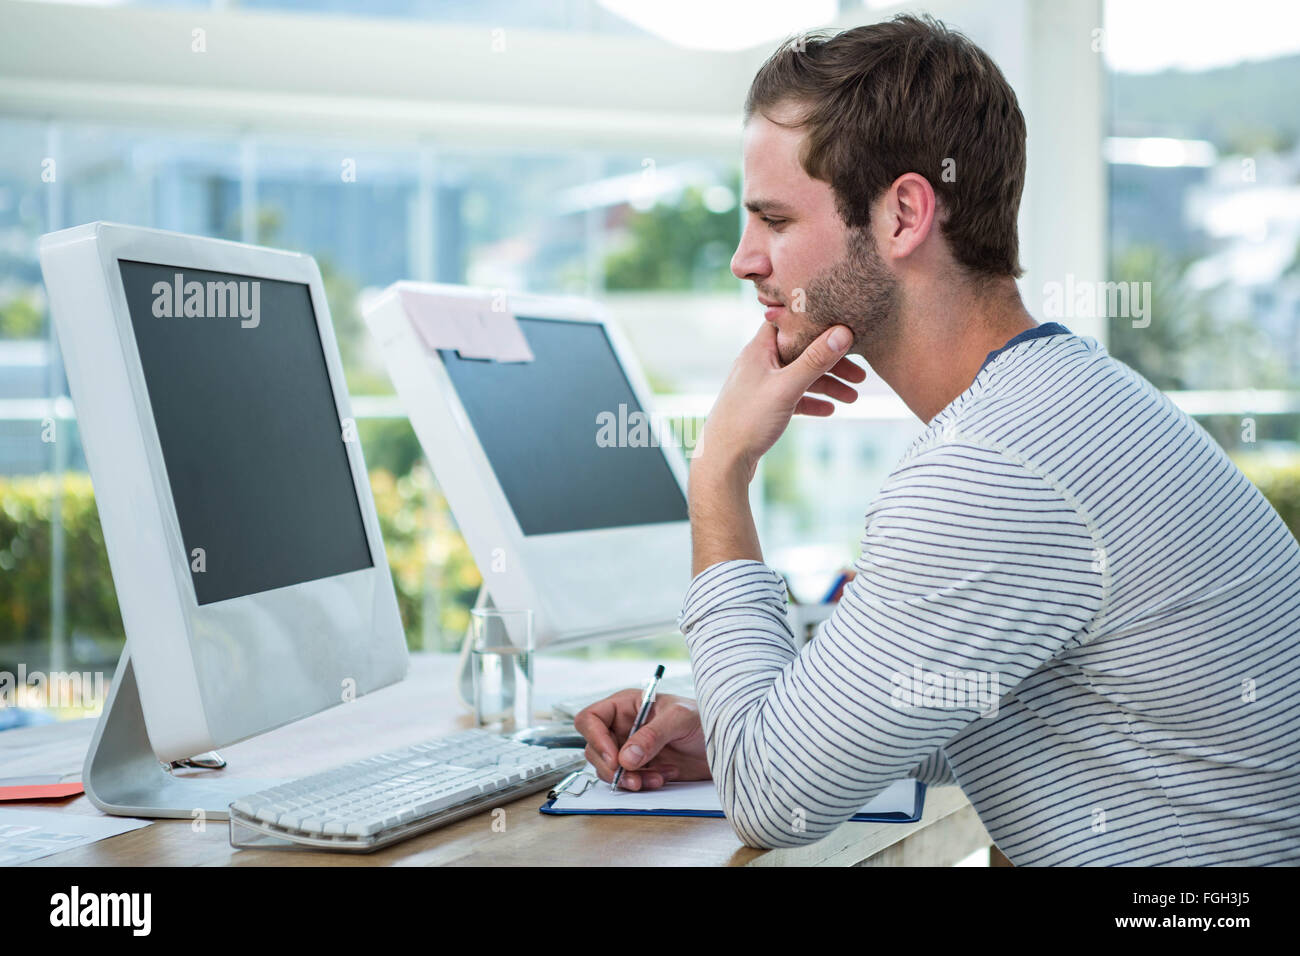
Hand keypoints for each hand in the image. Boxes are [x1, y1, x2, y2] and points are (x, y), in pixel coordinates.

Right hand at [572, 690, 709, 790]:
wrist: (723, 744)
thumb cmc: (704, 719)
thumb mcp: (680, 719)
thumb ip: (652, 735)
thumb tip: (626, 758)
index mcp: (626, 705)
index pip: (591, 718)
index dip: (596, 739)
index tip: (614, 759)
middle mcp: (623, 727)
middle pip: (593, 748)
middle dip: (611, 767)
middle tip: (632, 778)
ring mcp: (630, 749)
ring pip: (608, 769)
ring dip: (627, 779)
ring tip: (655, 778)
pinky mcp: (640, 768)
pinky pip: (626, 781)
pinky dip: (641, 785)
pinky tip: (663, 778)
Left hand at [693, 322, 862, 484]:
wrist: (722, 460)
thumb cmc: (748, 421)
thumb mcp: (786, 387)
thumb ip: (814, 360)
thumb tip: (843, 332)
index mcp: (759, 349)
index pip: (789, 322)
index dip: (814, 321)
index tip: (842, 324)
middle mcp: (758, 362)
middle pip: (801, 352)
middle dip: (830, 362)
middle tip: (860, 375)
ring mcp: (760, 384)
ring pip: (799, 376)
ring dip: (826, 385)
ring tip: (853, 398)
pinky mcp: (763, 405)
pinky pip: (792, 396)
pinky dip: (811, 400)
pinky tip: (830, 410)